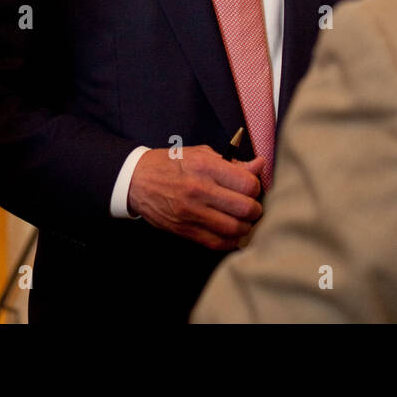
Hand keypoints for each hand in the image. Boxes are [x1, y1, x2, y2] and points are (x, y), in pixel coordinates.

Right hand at [126, 145, 265, 249]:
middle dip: (254, 209)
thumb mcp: (200, 154)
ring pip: (234, 228)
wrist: (137, 180)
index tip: (251, 188)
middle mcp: (200, 189)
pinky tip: (232, 234)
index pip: (248, 183)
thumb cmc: (171, 164)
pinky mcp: (184, 229)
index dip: (256, 187)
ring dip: (245, 227)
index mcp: (206, 166)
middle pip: (245, 208)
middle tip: (251, 207)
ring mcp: (191, 212)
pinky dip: (231, 241)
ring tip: (243, 220)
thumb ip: (232, 162)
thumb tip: (259, 165)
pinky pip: (216, 242)